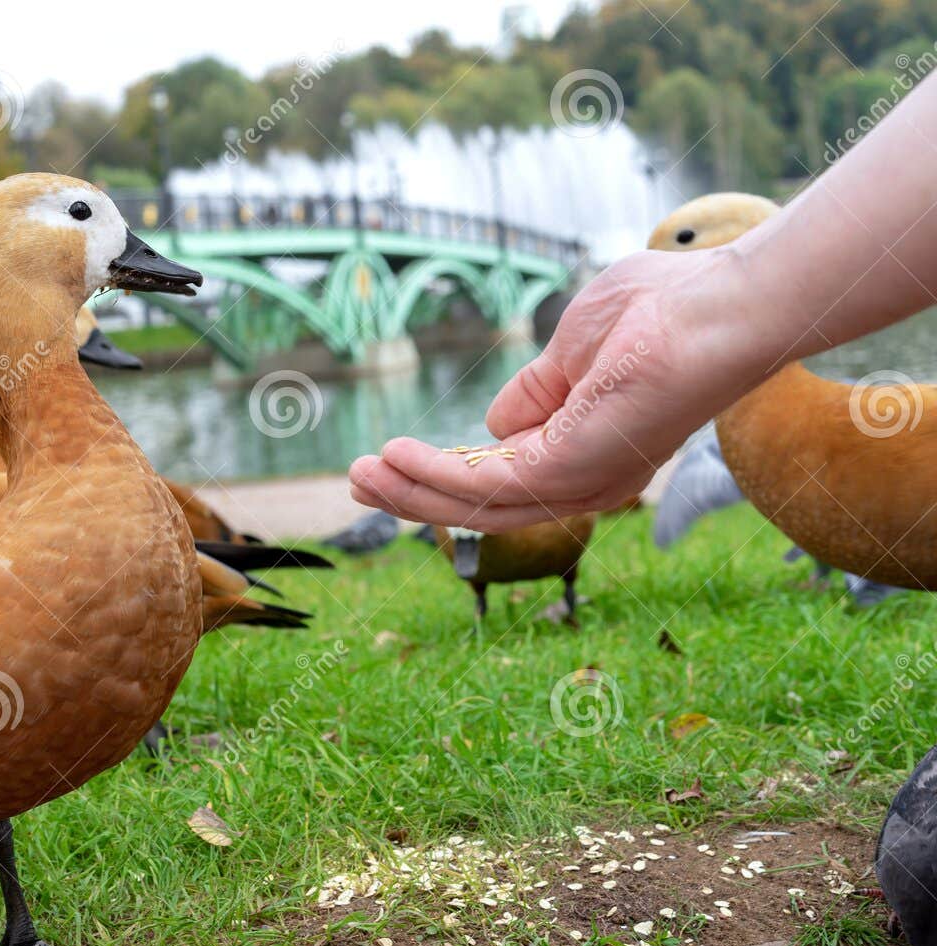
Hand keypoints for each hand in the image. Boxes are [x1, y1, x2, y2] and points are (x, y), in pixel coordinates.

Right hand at [348, 246, 774, 530]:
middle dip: (415, 496)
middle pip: (483, 505)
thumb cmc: (666, 308)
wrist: (720, 306)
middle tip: (360, 482)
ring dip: (411, 492)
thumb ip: (537, 387)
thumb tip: (495, 422)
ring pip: (476, 506)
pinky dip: (432, 475)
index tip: (393, 459)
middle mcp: (587, 480)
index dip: (446, 474)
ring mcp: (580, 481)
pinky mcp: (569, 471)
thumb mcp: (575, 345)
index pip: (507, 479)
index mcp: (591, 451)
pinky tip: (395, 458)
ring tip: (361, 475)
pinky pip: (483, 485)